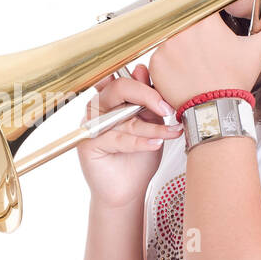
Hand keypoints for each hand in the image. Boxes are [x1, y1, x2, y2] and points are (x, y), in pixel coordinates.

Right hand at [76, 63, 181, 208]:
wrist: (129, 189)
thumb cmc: (139, 157)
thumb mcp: (150, 123)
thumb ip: (147, 100)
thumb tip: (142, 69)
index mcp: (112, 98)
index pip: (124, 78)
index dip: (145, 82)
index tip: (168, 92)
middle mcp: (98, 107)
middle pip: (118, 88)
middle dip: (147, 96)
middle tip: (168, 109)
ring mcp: (91, 124)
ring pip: (123, 117)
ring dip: (152, 126)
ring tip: (172, 132)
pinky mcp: (88, 144)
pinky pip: (117, 139)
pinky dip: (139, 142)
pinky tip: (155, 144)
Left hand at [150, 0, 260, 110]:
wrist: (216, 110)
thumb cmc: (235, 80)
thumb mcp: (259, 50)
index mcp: (204, 19)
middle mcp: (181, 29)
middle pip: (176, 10)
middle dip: (182, 16)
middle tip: (192, 29)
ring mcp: (165, 46)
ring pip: (167, 33)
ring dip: (176, 39)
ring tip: (191, 58)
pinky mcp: (155, 63)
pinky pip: (158, 53)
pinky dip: (168, 59)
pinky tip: (182, 70)